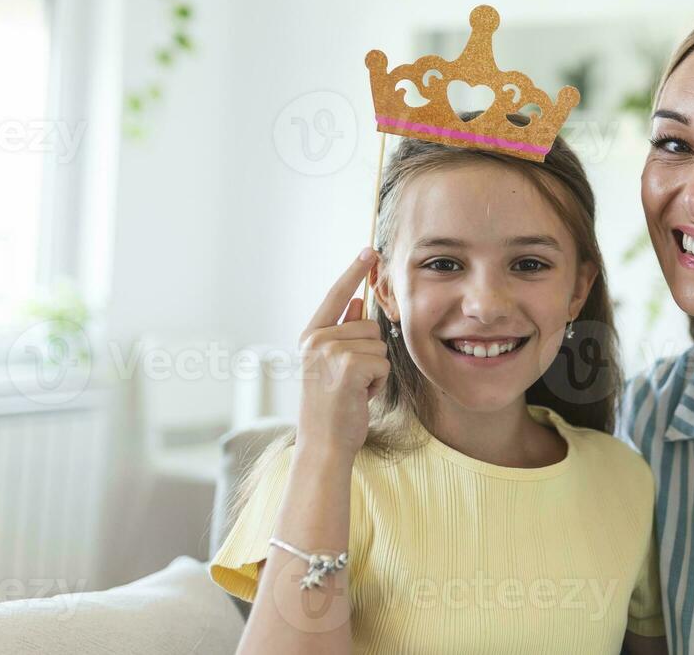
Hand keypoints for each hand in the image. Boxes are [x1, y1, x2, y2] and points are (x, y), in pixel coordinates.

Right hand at [295, 250, 391, 463]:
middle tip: (351, 382)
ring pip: (379, 345)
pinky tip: (359, 397)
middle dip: (371, 355)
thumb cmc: (332, 407)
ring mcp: (330, 352)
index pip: (337, 295)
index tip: (369, 250)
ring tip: (354, 390)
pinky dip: (379, 383)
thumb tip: (359, 301)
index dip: (353, 271)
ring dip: (375, 370)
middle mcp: (316, 340)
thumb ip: (344, 331)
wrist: (323, 444)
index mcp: (310, 336)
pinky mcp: (349, 366)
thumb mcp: (334, 365)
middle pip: (369, 325)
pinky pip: (383, 362)